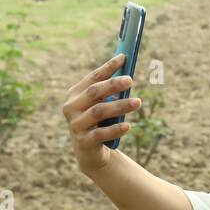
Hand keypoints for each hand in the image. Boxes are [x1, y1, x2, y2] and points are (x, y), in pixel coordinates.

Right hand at [61, 53, 141, 175]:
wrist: (90, 152)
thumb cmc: (99, 122)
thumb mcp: (103, 105)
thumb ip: (111, 92)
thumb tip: (129, 76)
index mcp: (75, 94)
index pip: (93, 77)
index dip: (108, 67)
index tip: (124, 57)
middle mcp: (71, 107)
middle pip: (94, 92)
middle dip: (112, 84)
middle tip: (131, 79)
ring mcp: (76, 125)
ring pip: (99, 111)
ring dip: (120, 105)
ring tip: (138, 102)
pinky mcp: (83, 141)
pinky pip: (101, 133)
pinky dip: (115, 129)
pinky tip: (128, 125)